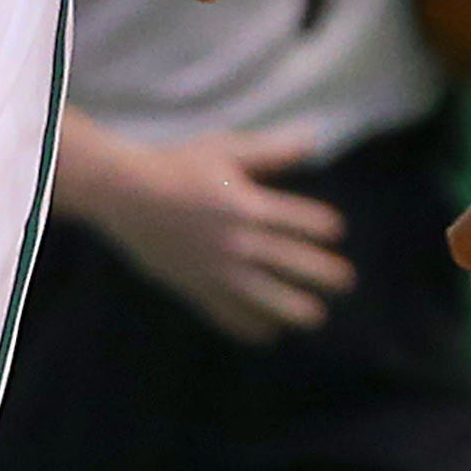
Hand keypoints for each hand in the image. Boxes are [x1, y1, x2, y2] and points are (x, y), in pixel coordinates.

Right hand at [78, 127, 355, 343]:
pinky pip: (230, 317)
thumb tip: (313, 140)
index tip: (336, 231)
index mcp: (247, 205)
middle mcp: (237, 241)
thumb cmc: (178, 166)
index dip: (324, 226)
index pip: (301, 221)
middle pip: (293, 264)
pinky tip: (269, 330)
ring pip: (266, 300)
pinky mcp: (197, 288)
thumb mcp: (224, 149)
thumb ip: (271, 151)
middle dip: (325, 274)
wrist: (125, 195)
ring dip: (295, 310)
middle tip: (345, 281)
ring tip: (315, 315)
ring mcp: (217, 270)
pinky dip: (252, 327)